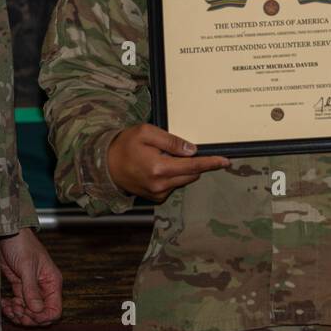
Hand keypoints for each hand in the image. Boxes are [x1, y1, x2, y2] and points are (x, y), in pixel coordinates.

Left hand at [0, 228, 63, 326]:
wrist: (6, 233)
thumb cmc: (21, 244)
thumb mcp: (27, 266)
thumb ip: (32, 289)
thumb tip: (37, 311)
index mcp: (52, 282)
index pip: (54, 310)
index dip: (43, 317)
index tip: (29, 313)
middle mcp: (43, 288)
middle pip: (41, 314)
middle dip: (28, 317)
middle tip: (16, 310)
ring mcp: (31, 289)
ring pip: (28, 313)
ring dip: (18, 314)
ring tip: (8, 306)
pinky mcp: (19, 287)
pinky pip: (18, 305)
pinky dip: (11, 308)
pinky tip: (4, 303)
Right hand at [107, 123, 230, 201]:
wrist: (105, 165)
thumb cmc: (125, 145)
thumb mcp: (146, 133)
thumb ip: (171, 141)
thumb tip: (192, 150)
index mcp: (159, 168)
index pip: (193, 166)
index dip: (211, 163)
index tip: (225, 161)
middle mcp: (160, 185)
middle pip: (191, 175)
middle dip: (195, 163)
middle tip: (182, 150)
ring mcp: (158, 193)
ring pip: (184, 180)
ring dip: (183, 169)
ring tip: (163, 157)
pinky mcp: (156, 197)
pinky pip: (174, 185)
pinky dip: (173, 175)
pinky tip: (159, 166)